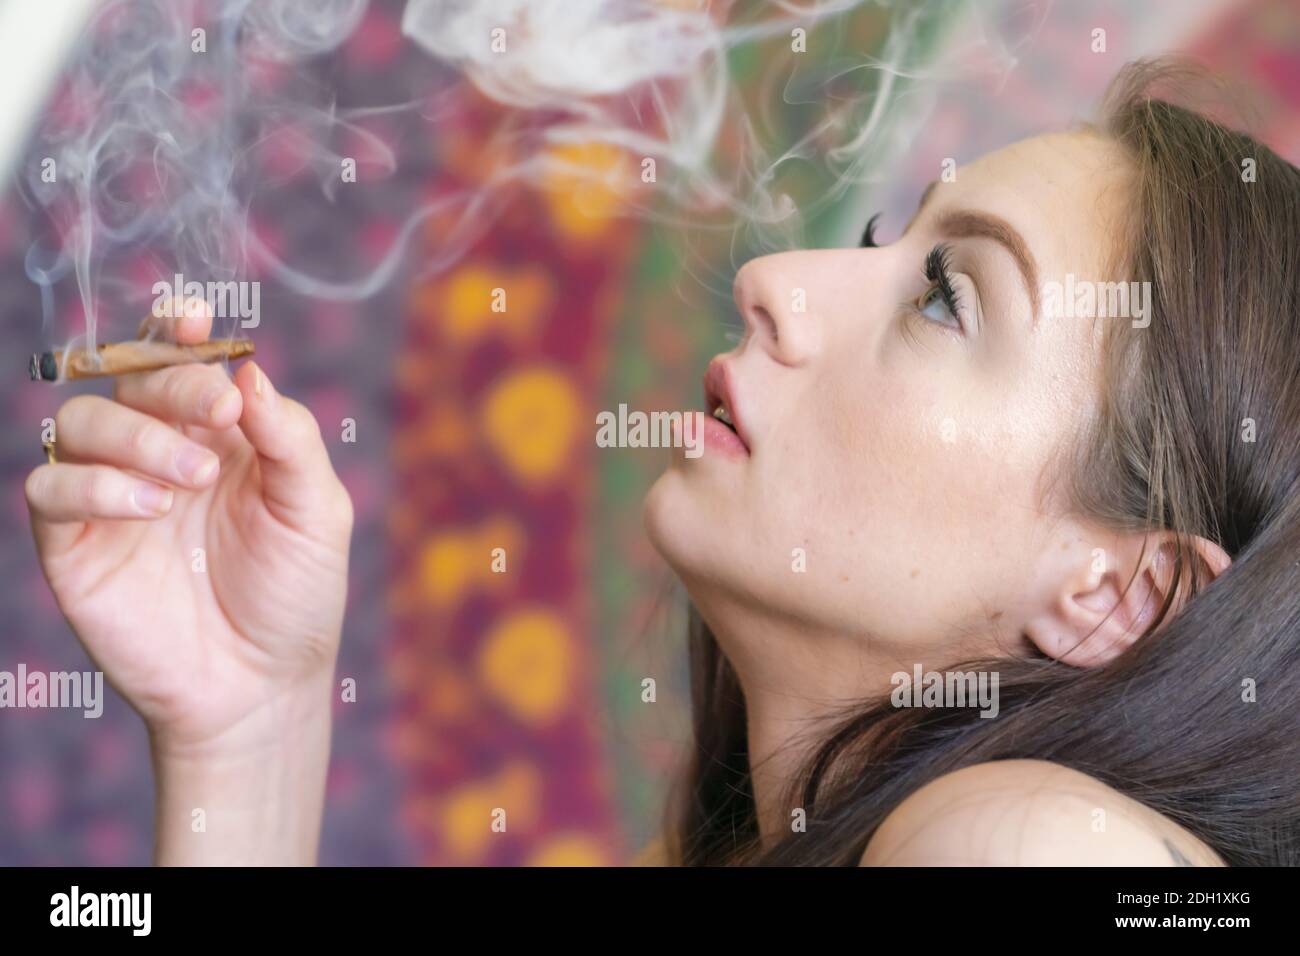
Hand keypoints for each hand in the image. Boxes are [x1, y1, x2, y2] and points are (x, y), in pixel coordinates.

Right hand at [25, 301, 352, 759]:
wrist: (262, 685)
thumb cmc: (294, 594)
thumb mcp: (317, 510)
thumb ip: (289, 437)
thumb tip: (249, 372)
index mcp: (218, 435)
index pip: (178, 361)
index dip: (175, 330)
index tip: (193, 317)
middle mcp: (158, 454)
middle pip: (129, 378)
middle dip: (170, 381)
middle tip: (217, 414)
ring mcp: (111, 496)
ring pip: (80, 421)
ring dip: (136, 435)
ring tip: (191, 479)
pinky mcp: (73, 544)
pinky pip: (51, 488)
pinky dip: (94, 483)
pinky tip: (150, 507)